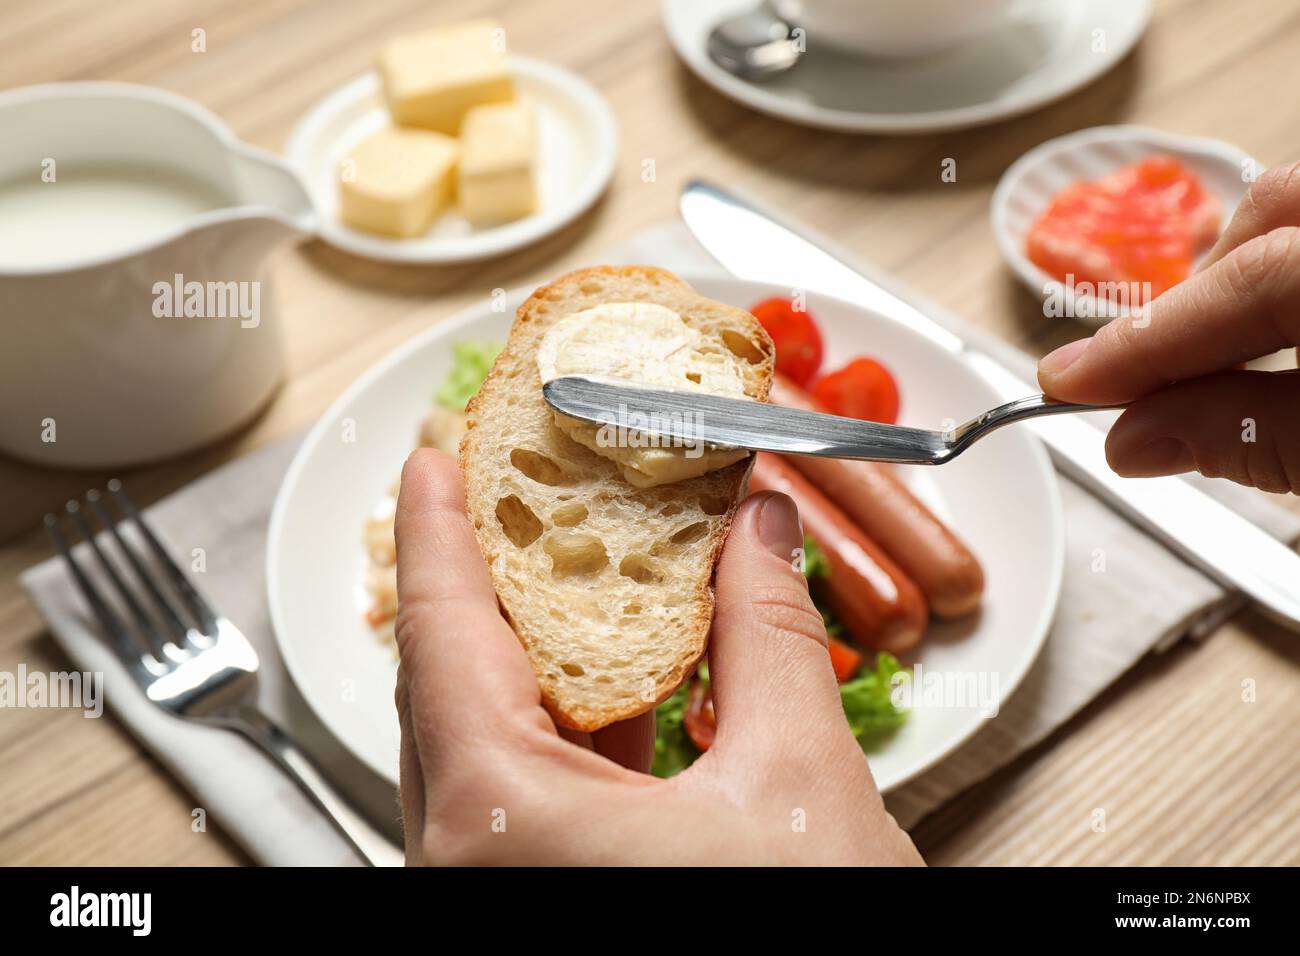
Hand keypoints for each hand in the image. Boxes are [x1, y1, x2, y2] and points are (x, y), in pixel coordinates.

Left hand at [393, 449, 921, 865]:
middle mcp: (470, 861)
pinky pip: (532, 792)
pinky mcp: (542, 898)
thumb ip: (770, 635)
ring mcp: (502, 885)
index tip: (428, 458)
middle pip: (453, 682)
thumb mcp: (795, 782)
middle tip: (513, 495)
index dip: (435, 529)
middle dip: (490, 580)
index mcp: (498, 821)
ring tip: (581, 569)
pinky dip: (575, 725)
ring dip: (541, 652)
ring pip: (492, 740)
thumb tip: (760, 526)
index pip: (440, 632)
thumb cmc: (797, 943)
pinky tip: (632, 680)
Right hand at [1037, 161, 1299, 492]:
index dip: (1148, 338)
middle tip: (1147, 370)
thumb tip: (1137, 437)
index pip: (1253, 280)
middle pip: (1281, 207)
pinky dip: (1290, 275)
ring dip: (1248, 274)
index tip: (1067, 383)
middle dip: (1200, 288)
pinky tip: (1280, 334)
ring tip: (1211, 357)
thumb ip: (1254, 436)